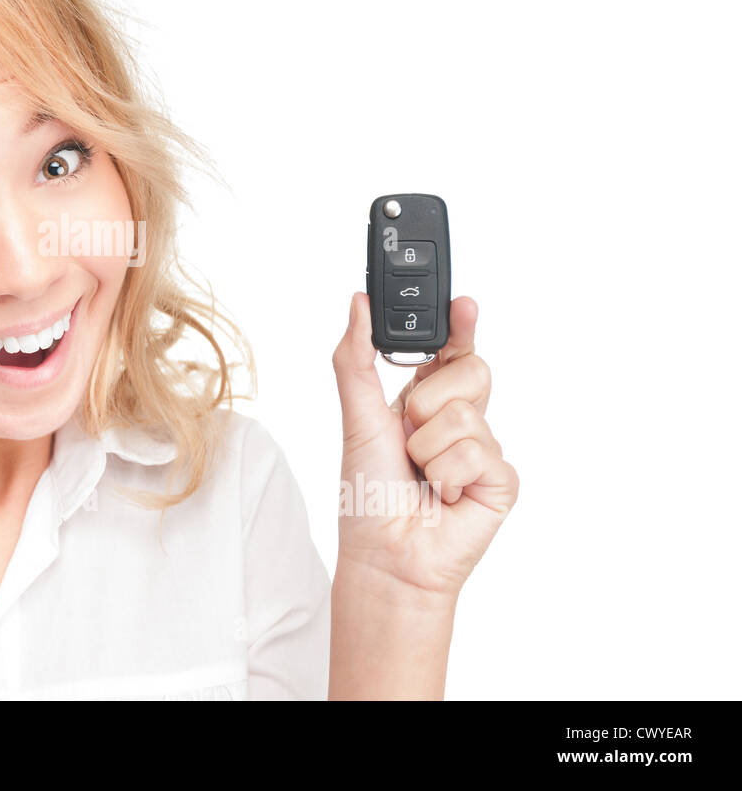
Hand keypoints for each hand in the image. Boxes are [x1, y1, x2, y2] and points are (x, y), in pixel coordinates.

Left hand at [331, 292, 518, 603]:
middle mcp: (458, 420)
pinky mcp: (501, 480)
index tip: (461, 301)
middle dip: (428, 401)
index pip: (451, 350)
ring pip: (466, 414)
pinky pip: (479, 453)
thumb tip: (357, 303)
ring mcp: (482, 450)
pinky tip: (443, 497)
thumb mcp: (356, 417)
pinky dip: (448, 477)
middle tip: (408, 435)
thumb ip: (356, 359)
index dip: (459, 324)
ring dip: (428, 449)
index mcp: (424, 401)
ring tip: (420, 476)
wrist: (386, 555)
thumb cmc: (368, 493)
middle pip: (470, 370)